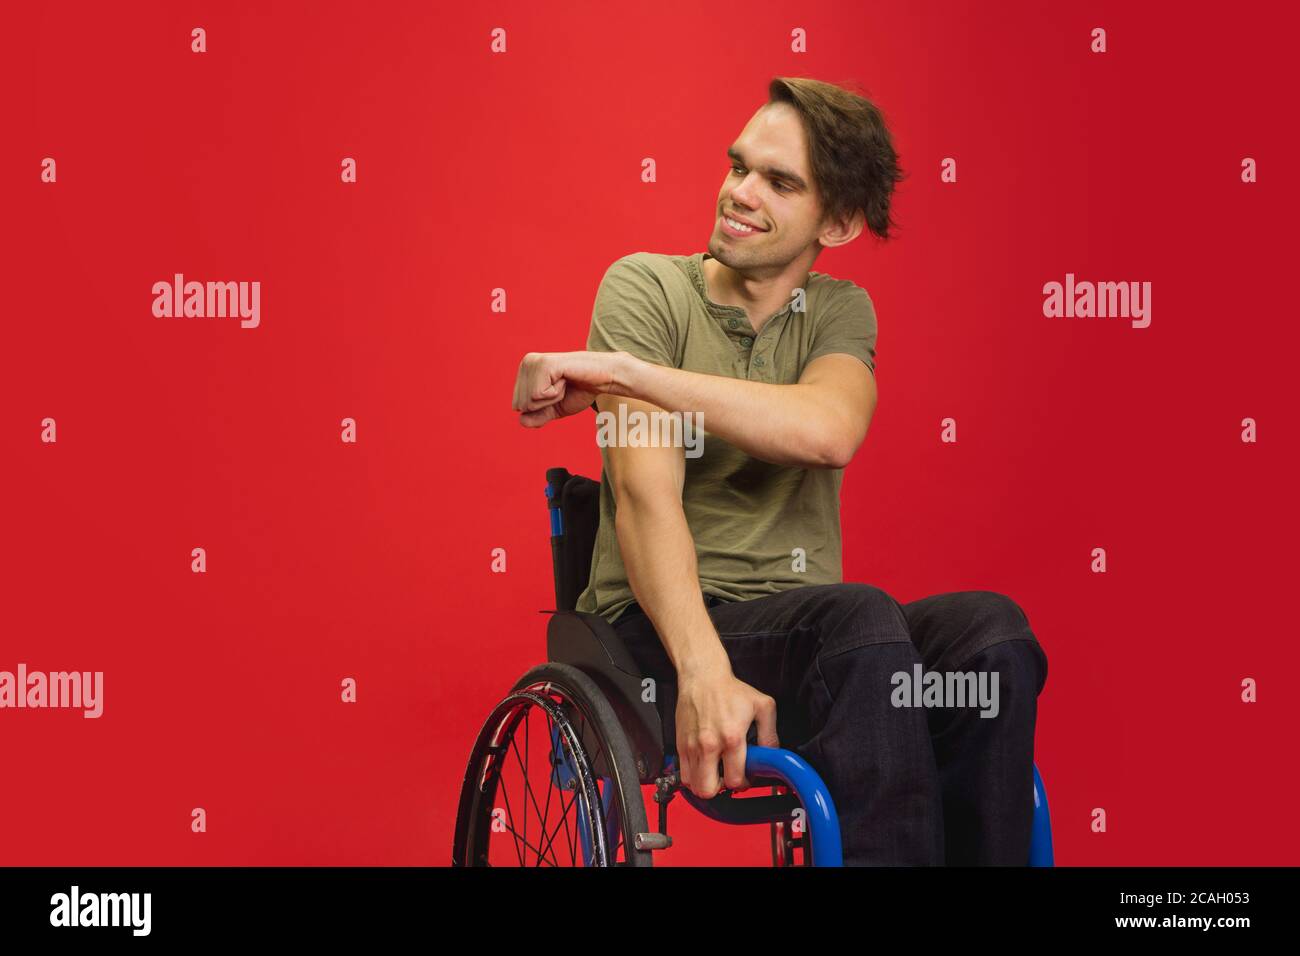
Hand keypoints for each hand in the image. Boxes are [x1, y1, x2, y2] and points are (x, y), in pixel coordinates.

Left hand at [511, 350, 631, 426]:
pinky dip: (555, 393)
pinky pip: (538, 394)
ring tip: (564, 383)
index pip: (518, 406)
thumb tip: (521, 421)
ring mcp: (534, 362)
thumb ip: (537, 417)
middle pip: (521, 405)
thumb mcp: (555, 409)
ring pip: (528, 401)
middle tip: (563, 387)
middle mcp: (526, 363)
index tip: (557, 392)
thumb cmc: (580, 390)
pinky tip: (565, 380)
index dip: (541, 407)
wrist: (604, 378)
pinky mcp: (544, 364)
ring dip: (552, 398)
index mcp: (525, 371)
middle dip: (546, 403)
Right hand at [675, 664, 779, 798]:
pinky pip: (683, 774)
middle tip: (728, 779)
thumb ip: (771, 735)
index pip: (735, 780)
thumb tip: (772, 755)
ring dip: (706, 784)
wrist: (703, 677)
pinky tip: (704, 766)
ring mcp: (692, 746)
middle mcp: (710, 745)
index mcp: (732, 738)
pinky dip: (693, 776)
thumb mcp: (762, 706)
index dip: (743, 783)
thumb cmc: (730, 690)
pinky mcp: (681, 744)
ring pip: (694, 785)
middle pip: (709, 790)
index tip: (745, 776)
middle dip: (721, 790)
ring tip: (715, 773)